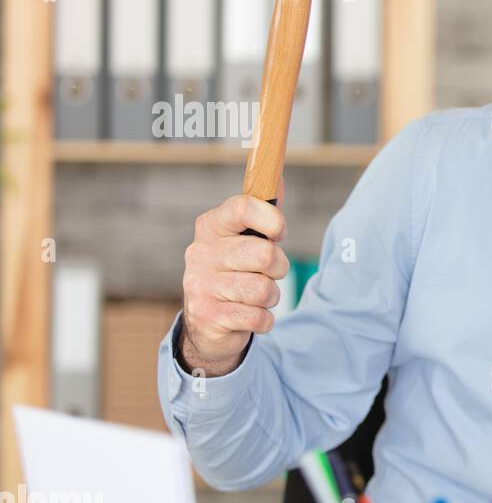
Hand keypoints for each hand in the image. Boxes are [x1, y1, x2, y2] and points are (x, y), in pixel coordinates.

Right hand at [179, 177, 288, 377]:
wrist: (207, 324)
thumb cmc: (234, 273)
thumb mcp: (244, 240)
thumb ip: (263, 212)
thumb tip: (277, 177)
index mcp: (211, 226)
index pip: (242, 207)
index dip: (271, 219)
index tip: (280, 233)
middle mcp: (201, 253)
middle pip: (264, 254)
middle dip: (279, 268)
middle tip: (269, 273)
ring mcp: (200, 285)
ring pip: (264, 290)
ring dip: (271, 298)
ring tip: (256, 297)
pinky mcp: (207, 316)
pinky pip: (258, 317)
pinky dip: (264, 320)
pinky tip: (249, 316)